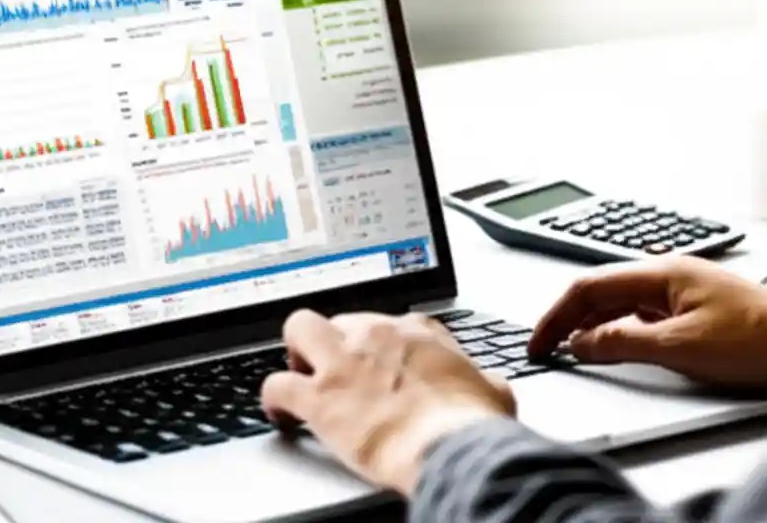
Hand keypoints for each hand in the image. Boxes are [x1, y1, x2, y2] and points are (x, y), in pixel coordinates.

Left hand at [261, 310, 514, 495]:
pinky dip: (273, 401)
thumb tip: (487, 388)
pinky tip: (281, 416)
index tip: (377, 362)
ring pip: (298, 329)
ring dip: (296, 353)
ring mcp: (343, 362)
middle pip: (339, 320)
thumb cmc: (473, 423)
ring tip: (300, 377)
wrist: (450, 447)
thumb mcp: (492, 390)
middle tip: (338, 371)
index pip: (386, 322)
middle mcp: (376, 334)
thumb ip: (480, 380)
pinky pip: (275, 385)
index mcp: (417, 330)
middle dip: (335, 343)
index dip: (378, 345)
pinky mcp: (319, 397)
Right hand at [528, 256, 766, 388]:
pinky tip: (614, 347)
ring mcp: (683, 292)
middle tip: (546, 347)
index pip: (589, 286)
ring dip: (592, 325)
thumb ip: (623, 342)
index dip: (557, 315)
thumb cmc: (760, 339)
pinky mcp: (695, 311)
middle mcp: (670, 276)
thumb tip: (583, 343)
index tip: (540, 340)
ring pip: (622, 304)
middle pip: (602, 292)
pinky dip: (618, 330)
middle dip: (568, 318)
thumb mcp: (680, 347)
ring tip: (571, 350)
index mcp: (663, 272)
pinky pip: (642, 315)